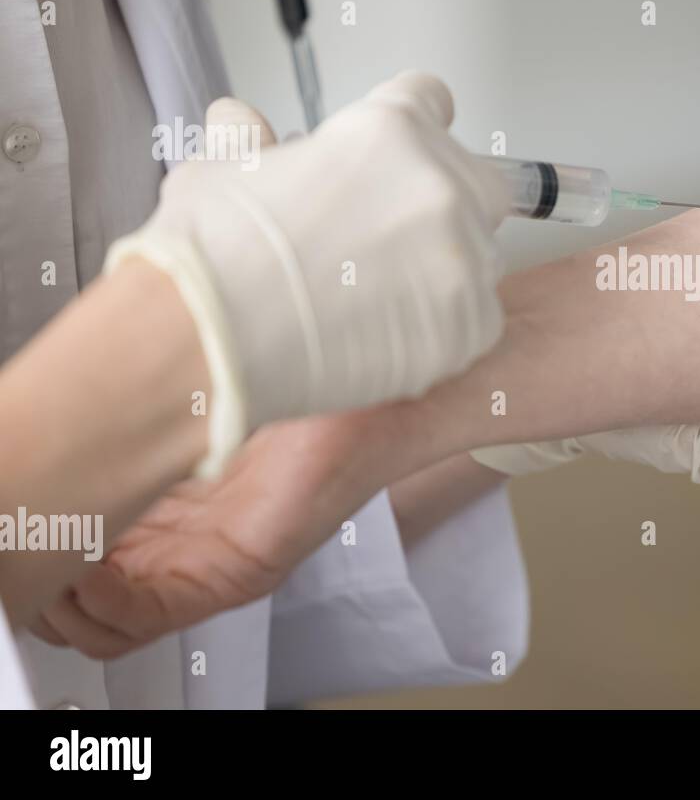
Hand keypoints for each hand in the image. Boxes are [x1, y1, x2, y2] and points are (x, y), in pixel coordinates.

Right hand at [28, 417, 369, 658]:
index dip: (36, 553)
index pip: (74, 561)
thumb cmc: (284, 385)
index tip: (15, 524)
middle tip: (18, 549)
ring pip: (104, 623)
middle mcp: (180, 545)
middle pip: (80, 602)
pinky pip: (146, 617)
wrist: (361, 380)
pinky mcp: (236, 573)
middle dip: (34, 582)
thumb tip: (49, 439)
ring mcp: (209, 566)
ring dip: (57, 598)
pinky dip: (99, 602)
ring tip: (42, 558)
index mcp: (160, 509)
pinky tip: (83, 569)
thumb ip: (123, 439)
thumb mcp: (178, 412)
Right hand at [106, 72, 508, 473]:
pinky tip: (387, 334)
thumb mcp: (216, 168)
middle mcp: (440, 187)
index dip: (406, 129)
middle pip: (478, 179)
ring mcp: (462, 257)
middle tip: (387, 235)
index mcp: (390, 131)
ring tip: (372, 296)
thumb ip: (248, 140)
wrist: (208, 345)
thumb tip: (242, 125)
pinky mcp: (471, 324)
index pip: (432, 102)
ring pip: (478, 254)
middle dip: (442, 200)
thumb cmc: (211, 261)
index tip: (395, 157)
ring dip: (440, 269)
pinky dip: (443, 328)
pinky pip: (478, 318)